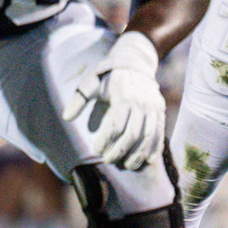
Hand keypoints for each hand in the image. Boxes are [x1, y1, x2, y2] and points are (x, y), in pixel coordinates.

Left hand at [62, 31, 164, 169]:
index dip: (106, 140)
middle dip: (120, 150)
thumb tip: (66, 117)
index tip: (96, 148)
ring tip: (128, 165)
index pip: (116, 126)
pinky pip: (159, 132)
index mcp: (124, 96)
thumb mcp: (91, 82)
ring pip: (148, 136)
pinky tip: (149, 159)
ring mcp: (154, 107)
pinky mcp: (160, 110)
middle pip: (133, 134)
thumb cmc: (109, 75)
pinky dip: (155, 147)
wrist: (134, 61)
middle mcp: (142, 103)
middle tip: (108, 160)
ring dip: (139, 154)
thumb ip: (79, 99)